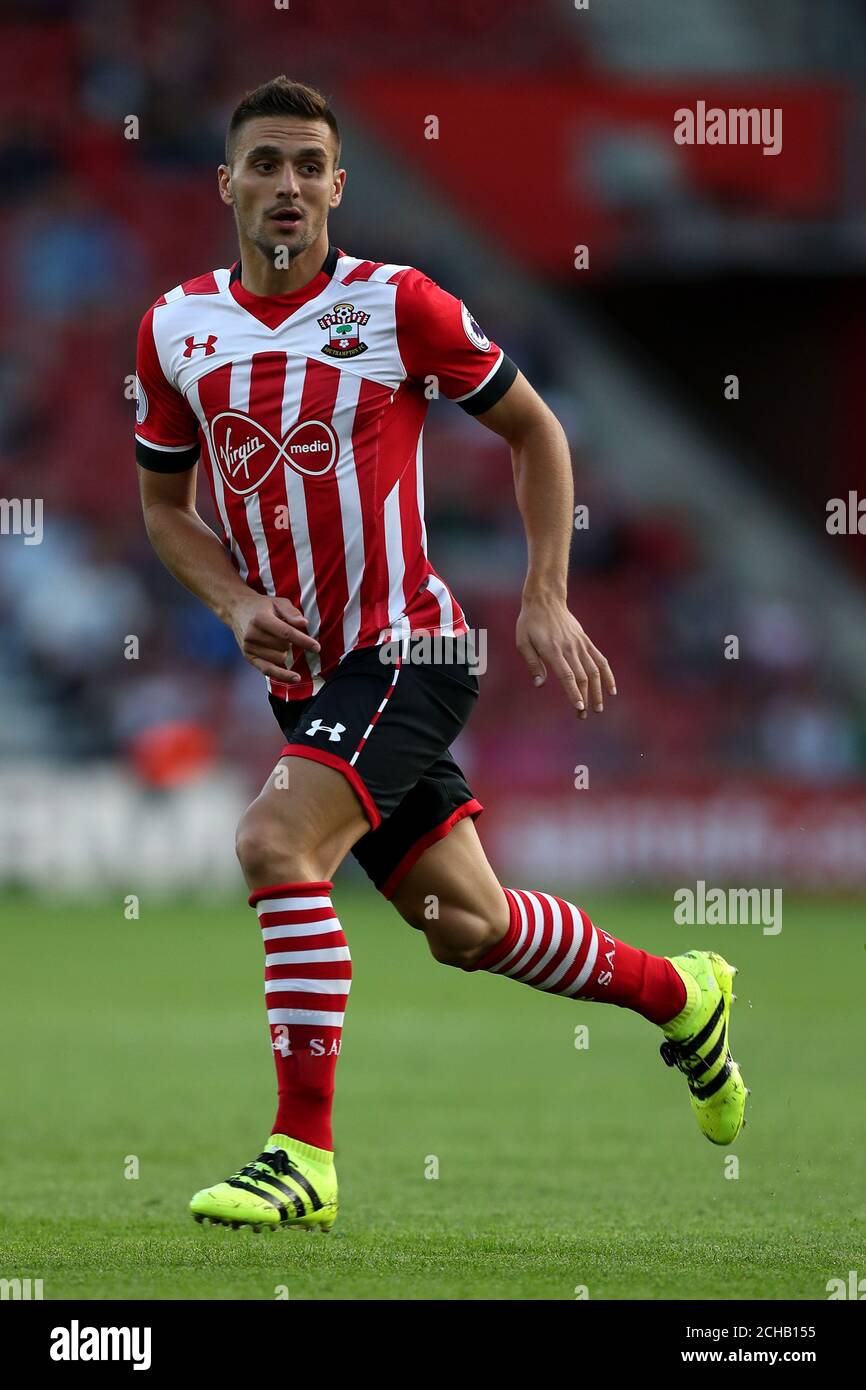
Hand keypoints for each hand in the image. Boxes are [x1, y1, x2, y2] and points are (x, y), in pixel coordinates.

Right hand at [229, 593, 319, 683]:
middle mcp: (252, 634)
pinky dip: (282, 674)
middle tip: (283, 631)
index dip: (303, 641)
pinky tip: (295, 678)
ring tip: (276, 640)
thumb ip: (292, 612)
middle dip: (291, 642)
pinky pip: (268, 671)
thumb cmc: (262, 606)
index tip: (317, 648)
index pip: (286, 633)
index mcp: (260, 618)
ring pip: (279, 658)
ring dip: (284, 652)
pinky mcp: (248, 657)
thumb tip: (304, 624)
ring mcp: (248, 647)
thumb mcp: (278, 602)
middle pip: (284, 647)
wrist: (236, 610)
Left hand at [516, 594, 615, 718]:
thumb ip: (532, 663)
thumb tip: (540, 684)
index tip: (578, 706)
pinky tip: (611, 690)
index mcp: (552, 650)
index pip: (566, 675)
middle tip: (583, 715)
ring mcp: (580, 645)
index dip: (573, 691)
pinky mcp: (585, 641)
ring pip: (593, 671)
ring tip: (598, 708)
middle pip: (582, 677)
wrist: (545, 600)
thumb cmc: (530, 623)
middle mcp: (569, 648)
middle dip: (584, 698)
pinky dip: (607, 675)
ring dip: (597, 691)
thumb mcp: (523, 642)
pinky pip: (600, 660)